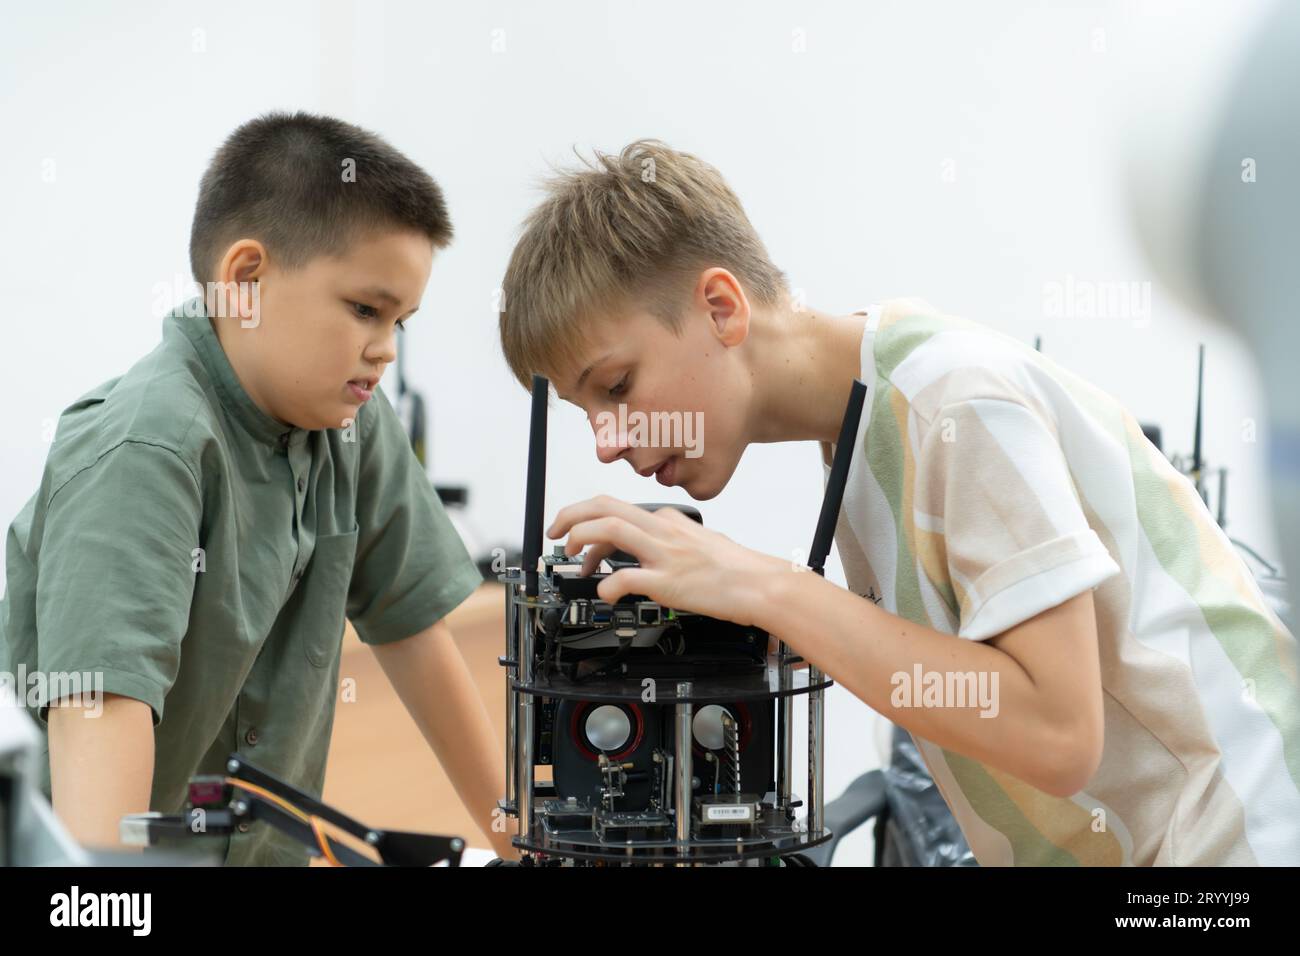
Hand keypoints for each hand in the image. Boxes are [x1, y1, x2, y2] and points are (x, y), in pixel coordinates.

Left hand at [545, 495, 790, 627]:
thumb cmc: (737, 569)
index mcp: (669, 520)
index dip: (590, 523)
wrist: (761, 585)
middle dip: (572, 515)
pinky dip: (607, 584)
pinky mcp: (668, 581)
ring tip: (573, 556)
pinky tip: (605, 593)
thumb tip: (654, 547)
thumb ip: (675, 538)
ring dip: (581, 538)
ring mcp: (664, 554)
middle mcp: (663, 530)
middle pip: (605, 506)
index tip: (581, 541)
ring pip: (610, 528)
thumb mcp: (702, 541)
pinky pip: (627, 577)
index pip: (619, 509)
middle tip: (556, 532)